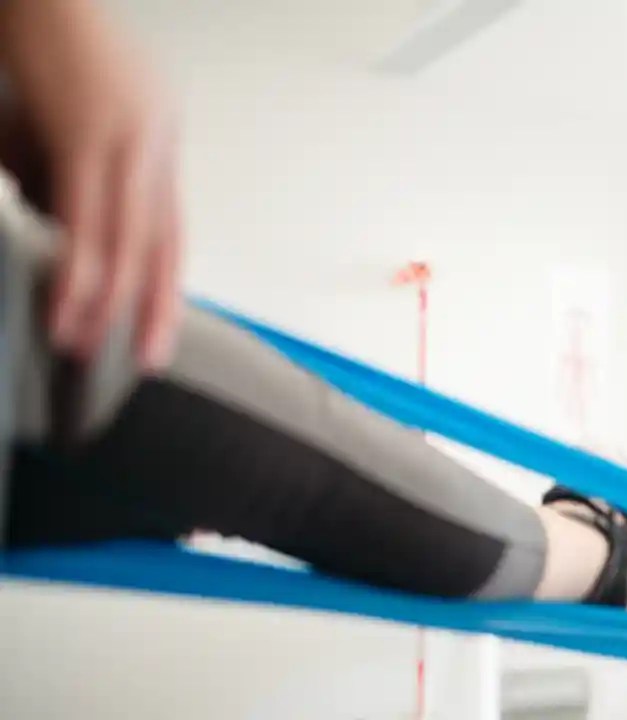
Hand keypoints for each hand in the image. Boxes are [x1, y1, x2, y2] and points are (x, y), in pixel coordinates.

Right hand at [0, 0, 182, 370]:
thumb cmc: (43, 44)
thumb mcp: (63, 120)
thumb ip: (67, 178)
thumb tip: (63, 232)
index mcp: (156, 137)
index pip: (169, 226)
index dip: (166, 280)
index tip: (160, 325)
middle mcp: (154, 137)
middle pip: (163, 238)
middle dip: (155, 303)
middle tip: (147, 353)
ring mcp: (127, 134)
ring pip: (129, 236)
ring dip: (109, 298)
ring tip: (86, 339)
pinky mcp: (87, 130)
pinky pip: (89, 216)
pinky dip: (81, 266)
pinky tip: (71, 301)